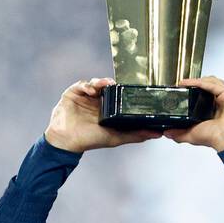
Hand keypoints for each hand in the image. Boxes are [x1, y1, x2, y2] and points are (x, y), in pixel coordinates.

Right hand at [44, 79, 163, 152]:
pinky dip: (88, 85)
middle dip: (113, 84)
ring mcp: (86, 95)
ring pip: (96, 83)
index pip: (118, 95)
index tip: (133, 88)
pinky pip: (82, 84)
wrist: (66, 140)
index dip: (124, 91)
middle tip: (118, 84)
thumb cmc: (90, 140)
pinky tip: (91, 90)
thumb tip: (157, 134)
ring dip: (101, 82)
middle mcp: (97, 100)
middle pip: (108, 86)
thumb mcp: (116, 138)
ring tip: (106, 84)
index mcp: (107, 108)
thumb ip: (136, 135)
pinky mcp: (74, 92)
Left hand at [163, 76, 223, 151]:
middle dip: (196, 84)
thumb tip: (167, 133)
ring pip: (212, 82)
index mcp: (215, 113)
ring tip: (185, 83)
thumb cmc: (215, 138)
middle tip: (183, 85)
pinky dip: (200, 81)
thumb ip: (179, 134)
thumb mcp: (192, 135)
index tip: (182, 92)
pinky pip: (213, 83)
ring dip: (198, 80)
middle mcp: (221, 104)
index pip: (204, 97)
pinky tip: (188, 82)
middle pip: (209, 87)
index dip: (193, 93)